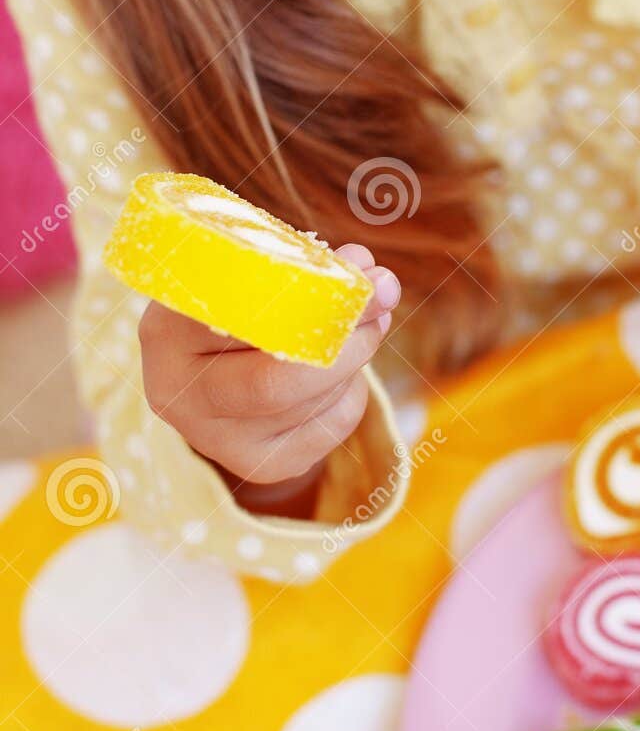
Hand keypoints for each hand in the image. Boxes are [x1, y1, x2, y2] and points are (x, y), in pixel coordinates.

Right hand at [140, 242, 399, 483]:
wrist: (215, 366)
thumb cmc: (239, 298)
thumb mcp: (255, 270)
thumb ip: (308, 265)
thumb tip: (370, 275)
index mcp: (164, 331)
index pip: (235, 315)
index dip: (304, 292)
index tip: (356, 269)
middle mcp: (178, 393)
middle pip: (273, 382)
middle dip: (344, 338)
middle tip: (383, 297)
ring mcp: (215, 438)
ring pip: (308, 403)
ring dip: (356, 357)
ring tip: (370, 321)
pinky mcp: (260, 464)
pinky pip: (330, 425)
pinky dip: (352, 390)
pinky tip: (344, 368)